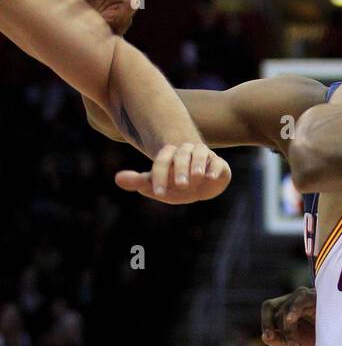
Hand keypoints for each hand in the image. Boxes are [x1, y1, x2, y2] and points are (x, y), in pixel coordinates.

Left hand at [115, 144, 231, 203]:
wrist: (201, 185)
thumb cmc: (175, 184)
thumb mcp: (157, 184)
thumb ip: (138, 181)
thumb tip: (117, 179)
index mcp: (170, 156)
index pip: (162, 161)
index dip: (159, 175)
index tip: (158, 193)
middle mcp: (187, 153)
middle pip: (181, 155)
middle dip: (180, 169)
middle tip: (180, 185)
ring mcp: (204, 156)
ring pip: (200, 154)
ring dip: (198, 164)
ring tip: (197, 177)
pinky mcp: (219, 164)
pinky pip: (217, 162)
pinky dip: (214, 168)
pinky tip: (210, 178)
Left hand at [261, 287, 315, 345]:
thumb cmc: (322, 339)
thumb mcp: (298, 342)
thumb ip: (280, 339)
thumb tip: (265, 337)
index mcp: (288, 307)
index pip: (269, 308)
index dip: (265, 321)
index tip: (268, 337)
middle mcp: (295, 299)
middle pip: (277, 311)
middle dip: (283, 332)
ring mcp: (306, 295)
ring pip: (286, 310)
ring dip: (290, 331)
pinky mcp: (317, 295)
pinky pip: (301, 299)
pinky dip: (294, 308)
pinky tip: (291, 319)